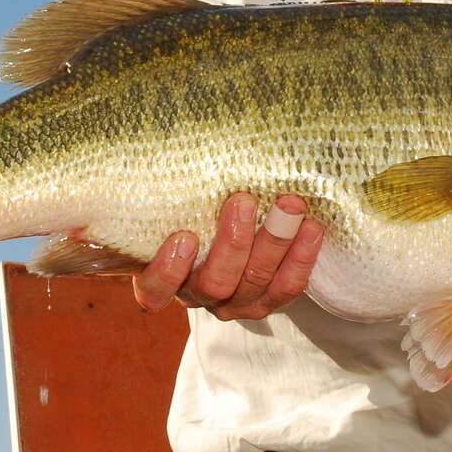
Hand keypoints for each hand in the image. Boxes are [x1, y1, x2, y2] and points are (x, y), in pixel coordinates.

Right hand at [131, 192, 323, 319]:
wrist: (227, 221)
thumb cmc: (187, 207)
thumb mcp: (166, 201)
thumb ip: (157, 189)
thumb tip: (139, 149)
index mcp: (163, 278)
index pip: (155, 289)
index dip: (169, 270)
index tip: (184, 236)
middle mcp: (198, 295)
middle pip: (216, 282)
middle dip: (235, 241)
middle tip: (245, 200)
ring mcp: (235, 302)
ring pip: (255, 283)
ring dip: (274, 242)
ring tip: (289, 205)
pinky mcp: (269, 300)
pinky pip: (287, 287)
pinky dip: (301, 258)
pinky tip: (312, 228)